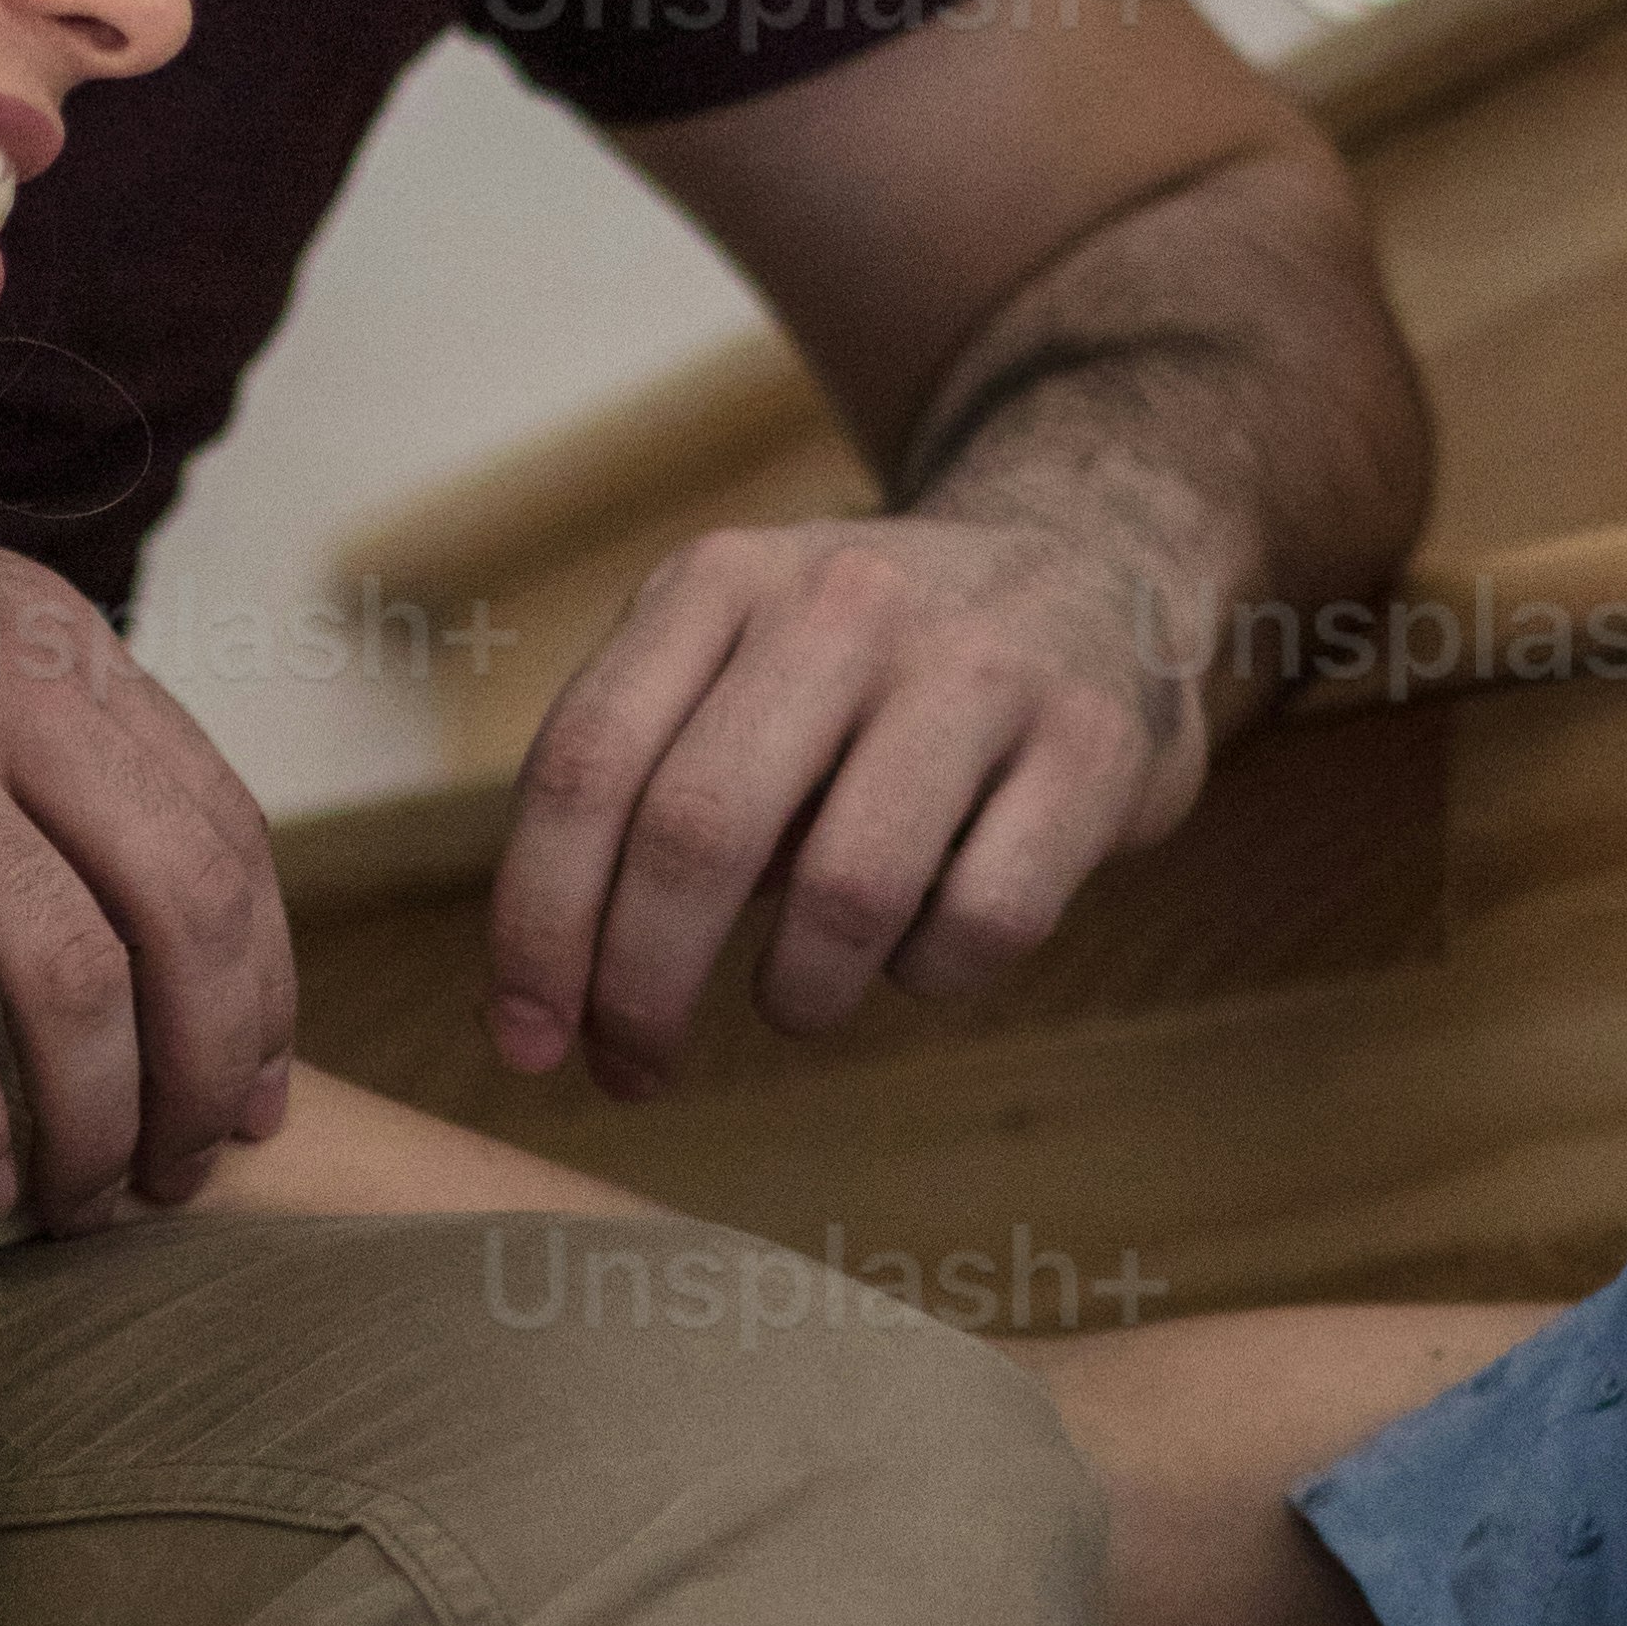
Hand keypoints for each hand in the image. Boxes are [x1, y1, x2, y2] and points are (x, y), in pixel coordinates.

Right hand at [0, 529, 294, 1227]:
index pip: (223, 833)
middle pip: (178, 908)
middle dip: (200, 1070)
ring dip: (93, 1118)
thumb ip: (42, 749)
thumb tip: (152, 938)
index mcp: (59, 648)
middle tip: (174, 1176)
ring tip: (80, 1202)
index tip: (247, 1098)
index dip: (259, 988)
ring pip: (66, 971)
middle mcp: (2, 685)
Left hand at [485, 506, 1203, 1101]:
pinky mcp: (1092, 745)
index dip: (539, 924)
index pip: (586, 765)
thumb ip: (639, 790)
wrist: (1101, 558)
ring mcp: (978, 667)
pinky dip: (928, 975)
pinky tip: (920, 949)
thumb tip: (545, 1003)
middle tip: (636, 1067)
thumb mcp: (737, 663)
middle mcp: (843, 604)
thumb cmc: (875, 670)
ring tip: (797, 998)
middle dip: (642, 987)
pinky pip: (981, 921)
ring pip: (845, 893)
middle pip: (695, 832)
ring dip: (798, 994)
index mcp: (721, 581)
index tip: (525, 1039)